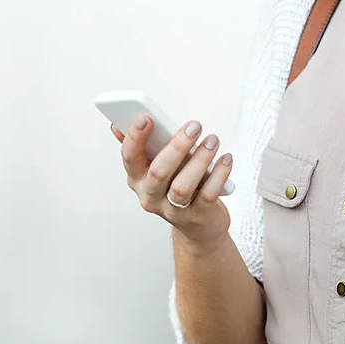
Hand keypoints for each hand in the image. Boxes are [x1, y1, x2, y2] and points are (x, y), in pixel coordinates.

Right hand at [111, 115, 233, 251]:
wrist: (198, 225)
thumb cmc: (176, 185)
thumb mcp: (157, 166)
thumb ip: (143, 146)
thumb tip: (118, 125)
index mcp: (137, 179)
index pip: (130, 158)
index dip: (135, 138)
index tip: (145, 118)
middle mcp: (151, 196)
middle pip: (159, 171)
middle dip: (177, 146)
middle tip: (194, 126)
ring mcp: (173, 209)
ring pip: (182, 186)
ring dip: (199, 160)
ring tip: (212, 140)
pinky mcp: (197, 216)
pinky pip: (207, 195)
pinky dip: (218, 175)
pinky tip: (225, 158)